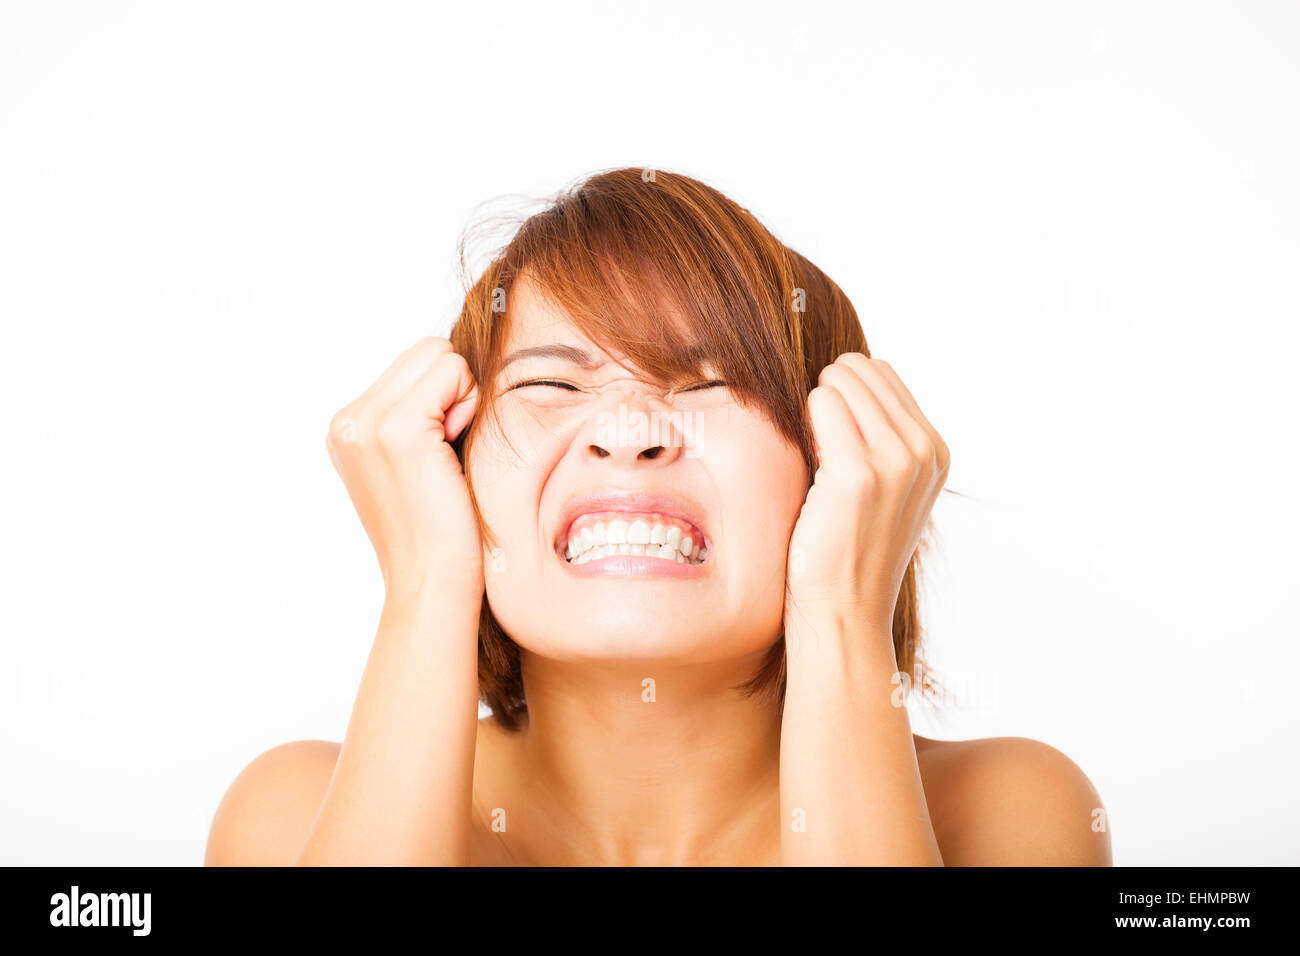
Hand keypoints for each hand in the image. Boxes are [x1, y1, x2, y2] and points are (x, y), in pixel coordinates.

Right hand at [326, 337, 481, 593]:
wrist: (433, 581)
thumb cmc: (441, 530)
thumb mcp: (416, 462)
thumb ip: (418, 414)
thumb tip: (456, 364)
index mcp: (348, 428)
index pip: (412, 363)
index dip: (442, 397)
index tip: (440, 450)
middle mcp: (347, 421)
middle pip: (426, 351)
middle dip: (451, 389)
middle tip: (450, 449)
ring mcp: (366, 423)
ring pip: (439, 355)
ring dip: (460, 396)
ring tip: (449, 453)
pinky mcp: (396, 429)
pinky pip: (452, 371)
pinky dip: (468, 404)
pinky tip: (455, 451)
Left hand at [786, 354, 949, 636]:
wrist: (843, 610)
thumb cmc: (847, 548)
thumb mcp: (884, 489)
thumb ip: (879, 437)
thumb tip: (839, 376)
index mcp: (935, 451)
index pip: (882, 374)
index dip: (845, 396)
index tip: (833, 441)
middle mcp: (925, 452)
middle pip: (862, 369)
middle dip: (829, 395)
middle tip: (818, 448)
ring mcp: (897, 461)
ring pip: (840, 380)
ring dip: (815, 408)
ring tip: (814, 458)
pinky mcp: (860, 473)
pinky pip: (821, 403)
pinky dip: (804, 420)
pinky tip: (806, 461)